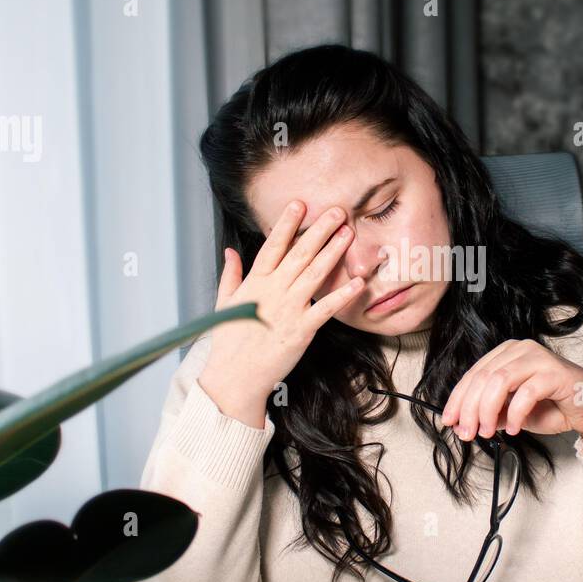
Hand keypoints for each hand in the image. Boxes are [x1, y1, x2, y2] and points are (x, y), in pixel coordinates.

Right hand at [198, 199, 363, 418]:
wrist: (235, 376)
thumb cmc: (229, 342)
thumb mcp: (224, 303)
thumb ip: (231, 274)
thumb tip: (230, 252)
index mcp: (255, 282)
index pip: (273, 246)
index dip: (287, 224)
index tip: (299, 205)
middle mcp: (274, 291)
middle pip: (300, 254)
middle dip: (319, 230)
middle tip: (337, 211)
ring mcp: (289, 309)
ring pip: (315, 274)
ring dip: (333, 252)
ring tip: (348, 233)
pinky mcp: (302, 330)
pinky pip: (326, 308)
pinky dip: (342, 294)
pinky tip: (358, 281)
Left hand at [440, 338, 582, 450]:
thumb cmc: (553, 407)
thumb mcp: (513, 412)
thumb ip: (492, 412)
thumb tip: (464, 423)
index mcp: (507, 353)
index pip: (473, 374)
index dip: (458, 399)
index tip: (449, 422)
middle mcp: (521, 350)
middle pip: (483, 377)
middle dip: (469, 408)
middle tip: (466, 433)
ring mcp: (538, 358)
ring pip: (499, 380)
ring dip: (488, 410)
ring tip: (488, 432)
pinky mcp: (554, 372)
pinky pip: (526, 392)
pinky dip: (515, 413)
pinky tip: (515, 429)